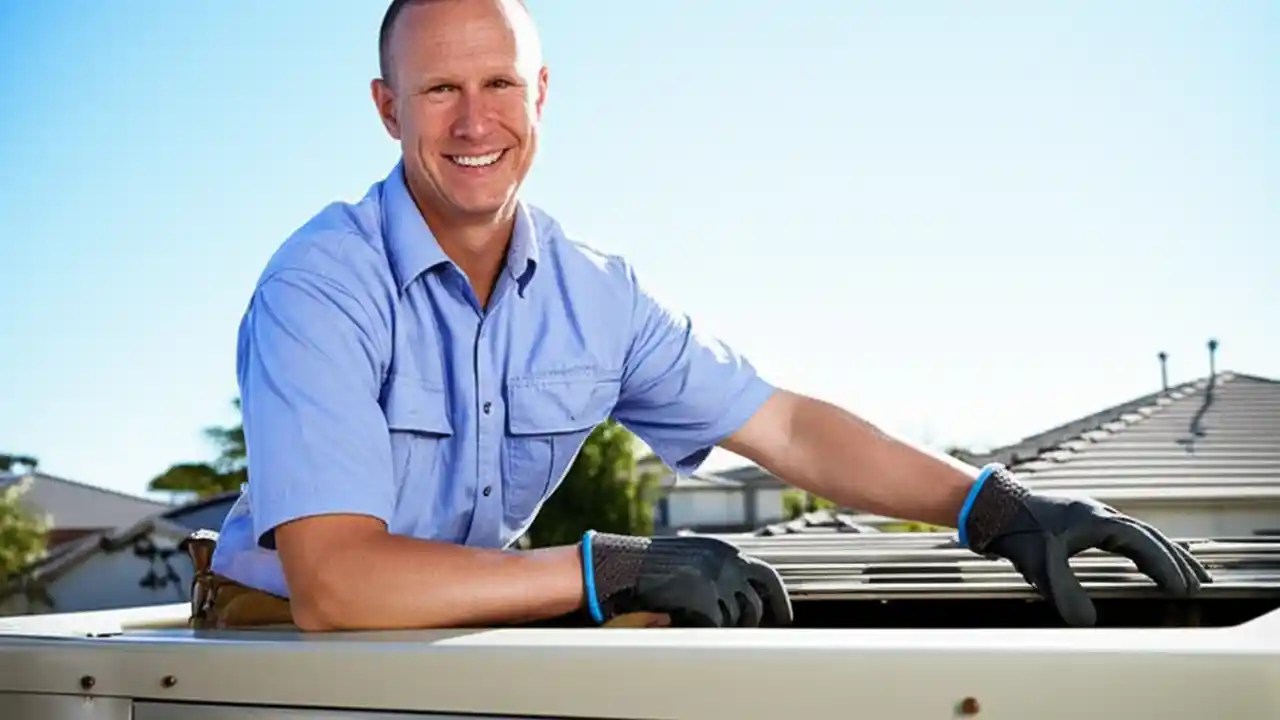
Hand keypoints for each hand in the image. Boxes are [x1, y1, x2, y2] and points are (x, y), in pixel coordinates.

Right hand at [581, 531, 792, 627]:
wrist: (617, 566)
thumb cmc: (649, 566)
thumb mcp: (692, 560)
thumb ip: (720, 572)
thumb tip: (745, 599)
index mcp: (725, 550)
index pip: (767, 576)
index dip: (777, 600)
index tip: (782, 617)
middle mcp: (726, 561)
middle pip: (755, 604)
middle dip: (751, 622)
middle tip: (744, 633)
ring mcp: (715, 579)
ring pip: (735, 619)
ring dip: (720, 625)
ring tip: (694, 618)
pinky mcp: (702, 598)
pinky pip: (715, 627)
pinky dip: (700, 629)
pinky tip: (681, 620)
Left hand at [961, 465, 1211, 625]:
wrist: (993, 507)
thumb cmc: (1017, 531)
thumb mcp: (1039, 565)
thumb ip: (1064, 593)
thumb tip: (1087, 623)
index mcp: (1097, 520)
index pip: (1142, 543)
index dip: (1165, 566)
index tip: (1183, 588)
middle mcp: (1100, 514)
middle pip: (1150, 536)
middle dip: (1176, 559)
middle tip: (1201, 583)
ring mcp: (1092, 516)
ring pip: (1139, 533)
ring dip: (1164, 552)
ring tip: (1187, 572)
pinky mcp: (1082, 521)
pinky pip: (1124, 534)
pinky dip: (1144, 548)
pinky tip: (1145, 560)